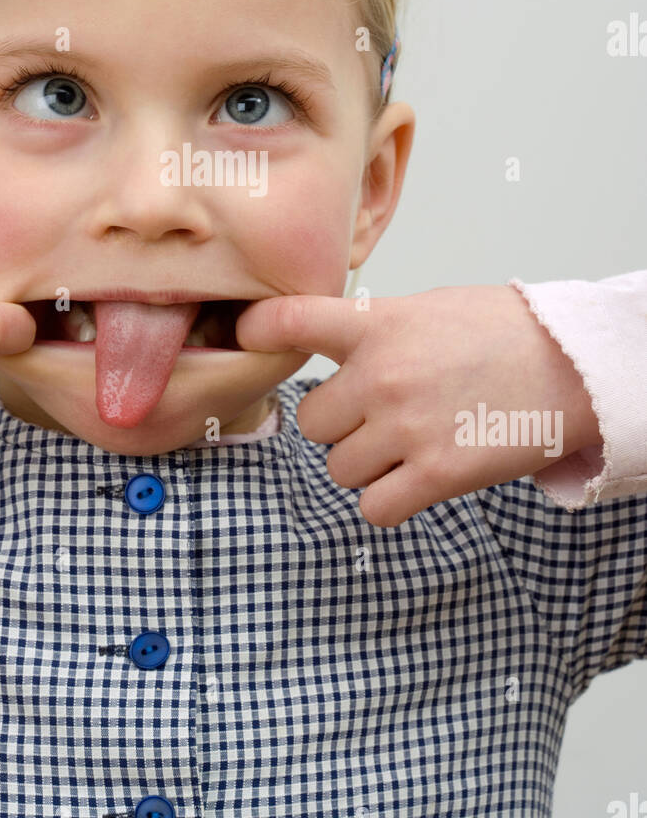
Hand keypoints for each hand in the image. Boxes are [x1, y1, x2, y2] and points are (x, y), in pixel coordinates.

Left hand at [235, 285, 601, 526]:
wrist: (571, 365)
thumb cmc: (502, 331)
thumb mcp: (426, 308)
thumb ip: (371, 328)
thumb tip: (327, 344)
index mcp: (376, 324)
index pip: (287, 321)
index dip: (255, 331)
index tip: (245, 337)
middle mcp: (381, 375)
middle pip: (311, 421)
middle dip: (339, 424)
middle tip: (378, 414)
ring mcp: (406, 427)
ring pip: (339, 468)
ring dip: (365, 464)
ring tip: (406, 444)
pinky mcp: (436, 474)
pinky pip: (375, 508)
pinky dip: (388, 502)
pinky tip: (413, 480)